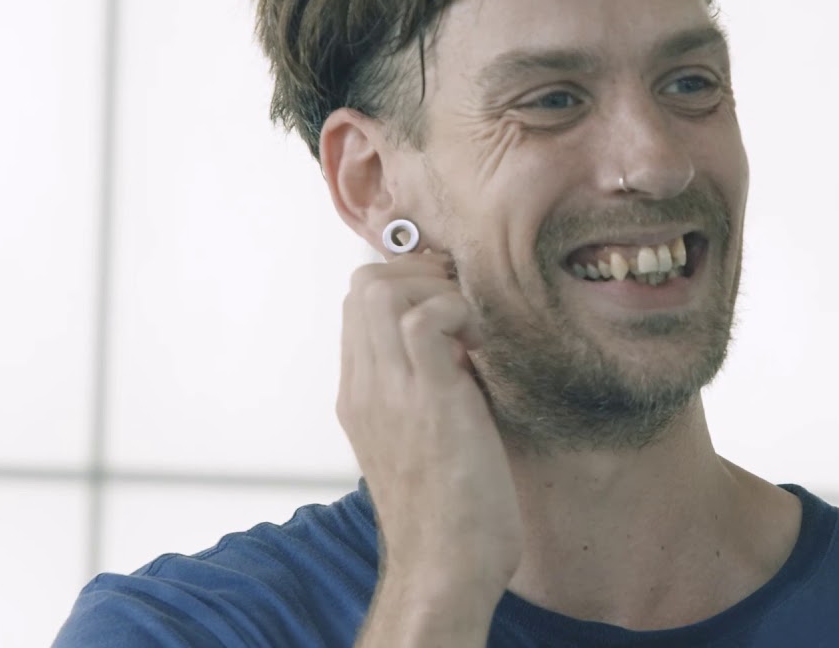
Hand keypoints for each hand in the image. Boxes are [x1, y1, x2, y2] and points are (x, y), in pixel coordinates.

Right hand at [338, 251, 522, 639]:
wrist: (447, 566)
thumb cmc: (451, 511)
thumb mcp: (425, 438)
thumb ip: (428, 391)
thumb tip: (461, 348)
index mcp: (360, 396)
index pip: (358, 303)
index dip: (407, 283)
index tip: (451, 306)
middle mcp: (364, 388)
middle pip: (363, 284)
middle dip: (419, 272)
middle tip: (461, 306)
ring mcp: (390, 392)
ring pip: (381, 288)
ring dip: (436, 289)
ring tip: (469, 328)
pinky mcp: (427, 400)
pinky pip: (424, 319)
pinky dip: (457, 312)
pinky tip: (481, 348)